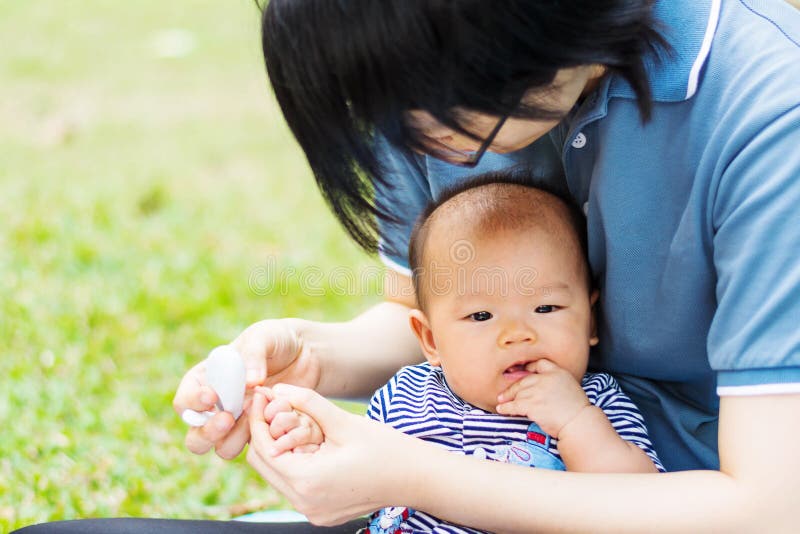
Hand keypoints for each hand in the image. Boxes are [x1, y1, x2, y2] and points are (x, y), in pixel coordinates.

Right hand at [173, 318, 320, 459]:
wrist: (306, 354)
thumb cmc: (276, 340)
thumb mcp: (264, 337)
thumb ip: (254, 354)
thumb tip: (250, 382)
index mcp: (206, 381)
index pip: (185, 400)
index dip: (192, 403)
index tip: (212, 396)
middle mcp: (217, 408)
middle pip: (196, 436)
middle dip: (208, 432)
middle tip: (228, 418)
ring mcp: (238, 424)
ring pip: (222, 448)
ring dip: (234, 439)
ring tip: (255, 414)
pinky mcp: (259, 433)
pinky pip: (252, 449)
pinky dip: (261, 440)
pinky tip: (274, 420)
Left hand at [247, 384, 419, 525]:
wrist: (416, 478)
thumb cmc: (385, 448)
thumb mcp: (343, 421)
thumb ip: (308, 402)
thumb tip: (278, 388)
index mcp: (308, 481)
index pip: (263, 449)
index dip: (258, 419)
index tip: (261, 395)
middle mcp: (304, 503)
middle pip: (264, 465)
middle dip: (265, 433)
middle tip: (272, 405)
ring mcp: (313, 512)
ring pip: (278, 475)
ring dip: (279, 448)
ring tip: (292, 421)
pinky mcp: (321, 512)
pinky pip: (295, 486)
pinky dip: (294, 463)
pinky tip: (308, 444)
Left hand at [495, 358, 588, 437]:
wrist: (579, 422)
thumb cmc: (577, 409)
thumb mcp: (570, 386)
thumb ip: (556, 382)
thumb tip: (541, 386)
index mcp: (558, 372)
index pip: (540, 364)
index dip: (529, 368)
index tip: (521, 373)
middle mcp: (546, 379)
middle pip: (524, 380)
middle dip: (513, 388)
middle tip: (504, 394)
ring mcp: (538, 391)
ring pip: (518, 393)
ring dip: (508, 399)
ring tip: (502, 403)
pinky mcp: (532, 405)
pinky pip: (514, 405)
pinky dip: (506, 408)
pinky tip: (502, 410)